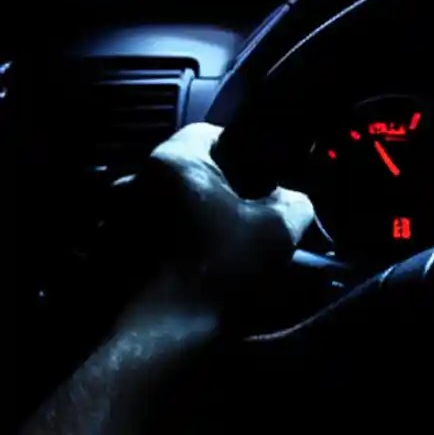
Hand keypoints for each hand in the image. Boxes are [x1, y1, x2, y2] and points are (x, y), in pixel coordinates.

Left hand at [114, 123, 313, 331]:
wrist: (160, 336)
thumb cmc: (219, 271)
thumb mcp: (278, 231)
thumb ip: (294, 202)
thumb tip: (293, 201)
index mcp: (174, 162)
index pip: (210, 133)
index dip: (242, 153)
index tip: (260, 181)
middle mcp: (134, 180)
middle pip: (184, 172)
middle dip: (213, 191)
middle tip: (243, 219)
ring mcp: (112, 218)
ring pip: (161, 206)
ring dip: (184, 220)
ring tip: (213, 250)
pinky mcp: (103, 254)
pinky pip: (142, 238)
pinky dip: (163, 247)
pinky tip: (186, 271)